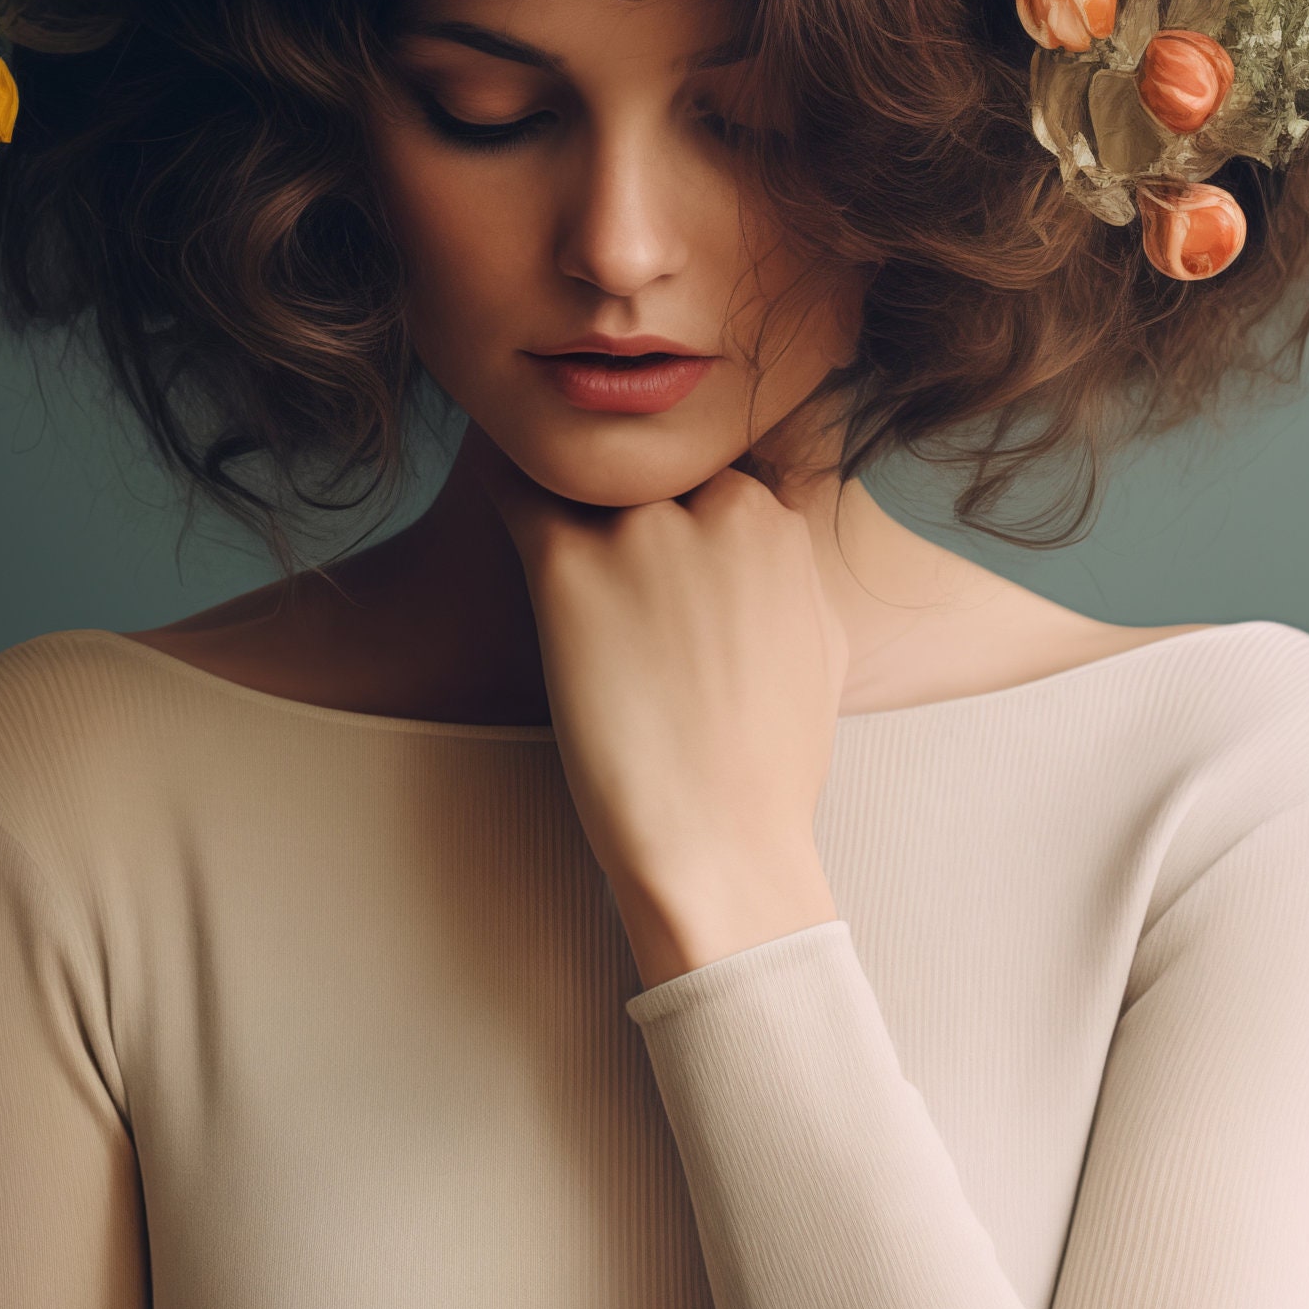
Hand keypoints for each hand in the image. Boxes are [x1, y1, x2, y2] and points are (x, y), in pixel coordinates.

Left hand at [461, 426, 848, 987]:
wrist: (719, 848)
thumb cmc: (769, 766)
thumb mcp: (819, 640)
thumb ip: (787, 566)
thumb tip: (770, 522)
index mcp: (774, 520)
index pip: (704, 466)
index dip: (669, 498)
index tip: (639, 529)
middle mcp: (716, 506)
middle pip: (645, 461)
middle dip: (619, 490)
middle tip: (593, 534)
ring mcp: (640, 533)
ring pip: (583, 469)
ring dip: (563, 486)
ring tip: (538, 504)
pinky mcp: (568, 568)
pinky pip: (517, 489)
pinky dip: (502, 477)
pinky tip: (489, 473)